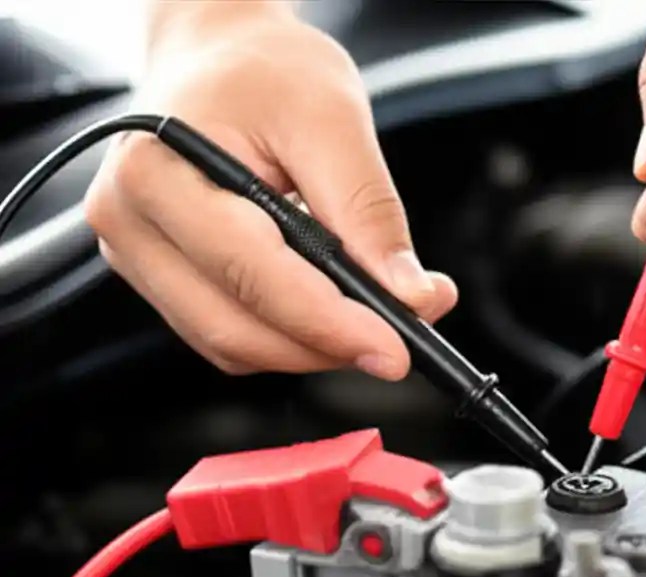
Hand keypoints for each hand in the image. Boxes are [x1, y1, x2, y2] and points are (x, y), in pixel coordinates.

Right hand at [85, 4, 455, 380]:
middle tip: (402, 336)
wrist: (219, 52)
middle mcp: (130, 221)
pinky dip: (287, 334)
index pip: (251, 274)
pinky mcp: (160, 276)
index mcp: (157, 171)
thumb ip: (369, 212)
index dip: (329, 324)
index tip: (396, 348)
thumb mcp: (332, 118)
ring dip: (310, 346)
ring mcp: (137, 255)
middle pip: (236, 328)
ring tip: (374, 314)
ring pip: (231, 344)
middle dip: (327, 344)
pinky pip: (227, 331)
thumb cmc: (263, 69)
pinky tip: (329, 306)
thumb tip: (409, 295)